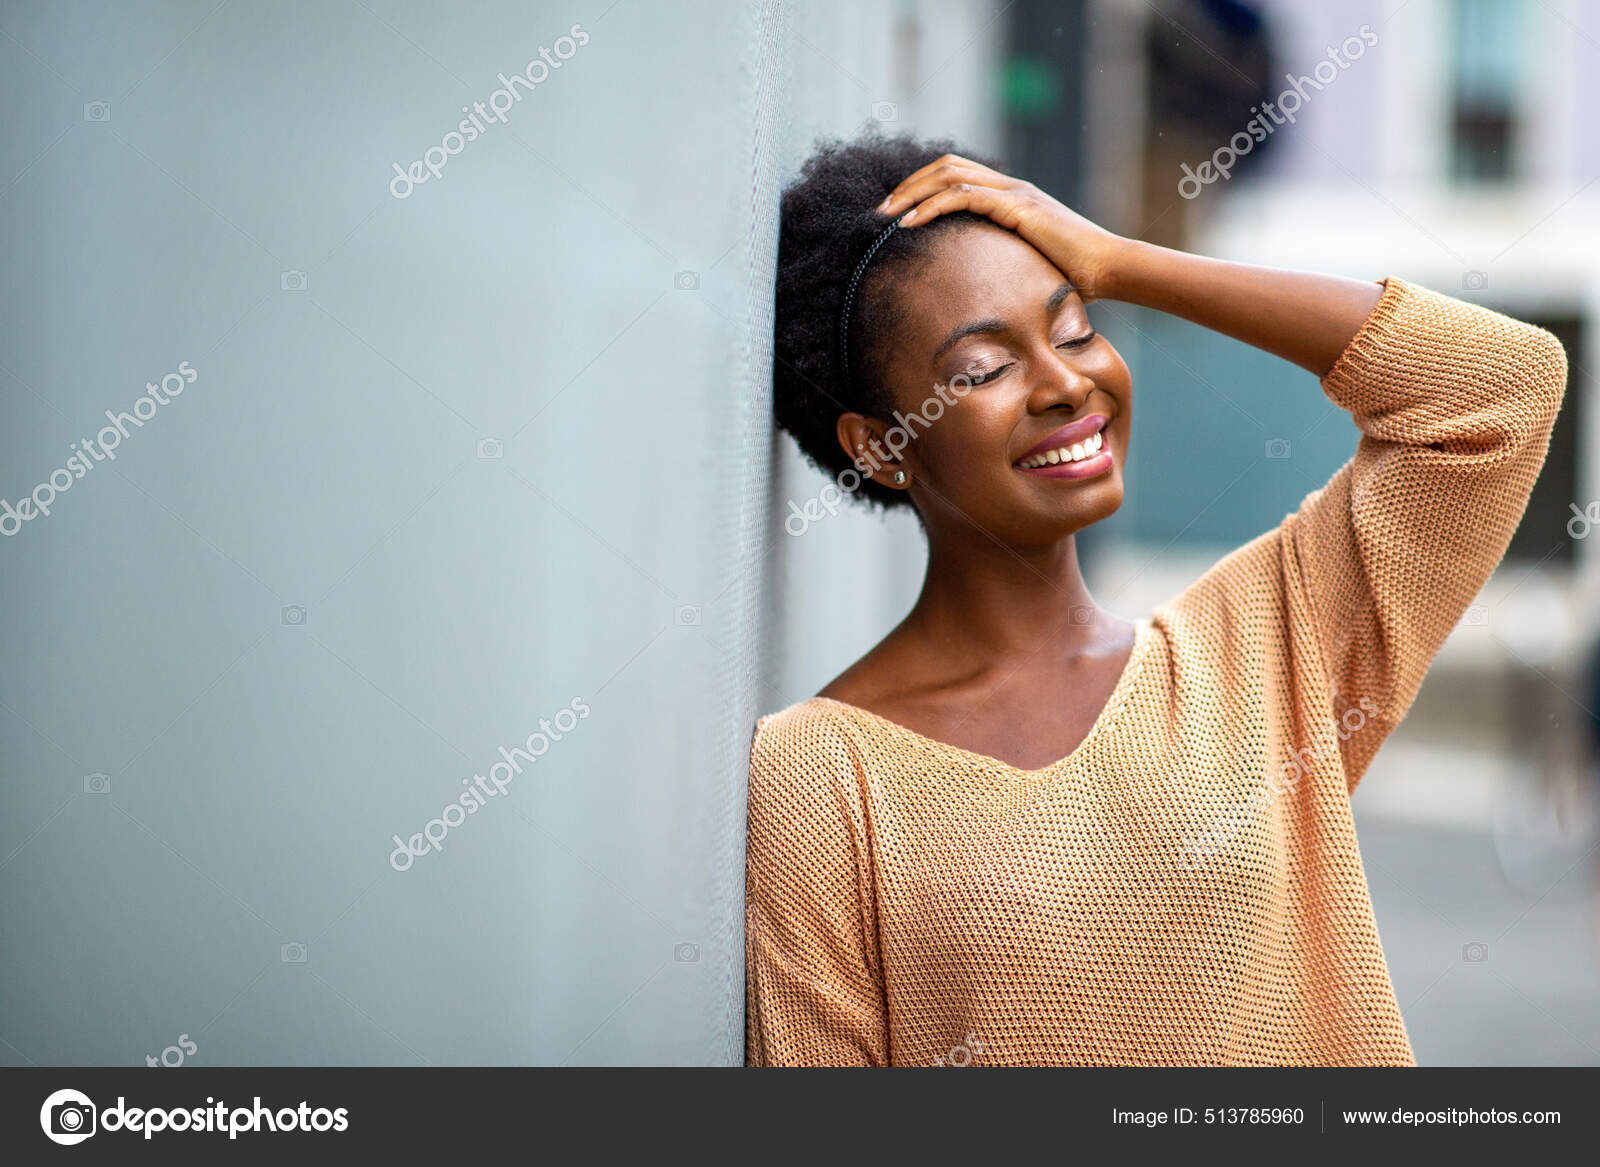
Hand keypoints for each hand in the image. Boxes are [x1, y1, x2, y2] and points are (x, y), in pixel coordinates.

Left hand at [877, 155, 1128, 300]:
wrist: (1110, 269)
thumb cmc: (1075, 277)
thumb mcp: (1026, 267)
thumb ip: (1000, 265)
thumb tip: (975, 291)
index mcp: (1011, 196)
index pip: (955, 174)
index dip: (920, 186)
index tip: (894, 212)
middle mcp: (1010, 186)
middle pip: (945, 166)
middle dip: (907, 185)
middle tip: (878, 211)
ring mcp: (1014, 193)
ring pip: (949, 175)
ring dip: (911, 193)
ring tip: (885, 216)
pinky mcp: (1017, 206)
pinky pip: (963, 195)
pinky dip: (931, 207)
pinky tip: (909, 224)